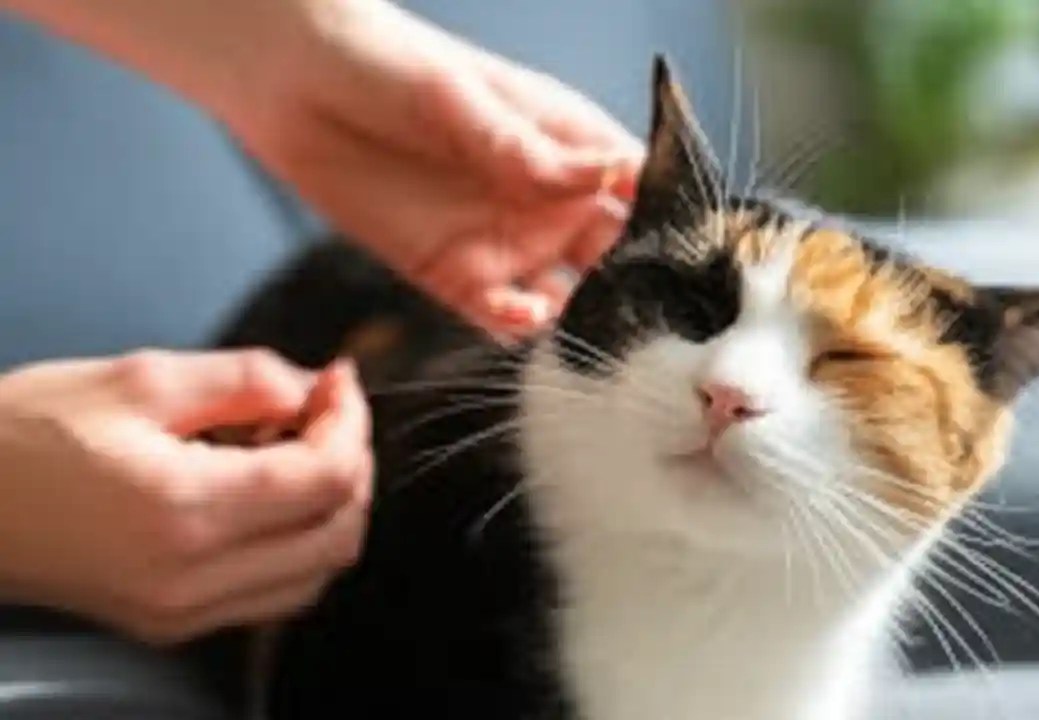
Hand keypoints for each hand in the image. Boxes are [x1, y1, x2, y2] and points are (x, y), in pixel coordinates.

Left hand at [0, 0, 643, 336]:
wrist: (290, 80)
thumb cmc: (389, 64)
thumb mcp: (465, 102)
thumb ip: (532, 152)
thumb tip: (609, 176)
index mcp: (567, 145)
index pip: (640, 189)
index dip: (668, 221)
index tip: (688, 254)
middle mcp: (545, 200)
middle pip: (616, 255)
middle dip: (635, 286)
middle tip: (648, 312)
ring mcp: (503, 240)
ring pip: (567, 296)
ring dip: (584, 317)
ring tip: (592, 326)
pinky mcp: (452, 274)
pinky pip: (501, 316)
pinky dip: (519, 326)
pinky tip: (524, 316)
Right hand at [0, 349, 371, 644]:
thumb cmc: (26, 435)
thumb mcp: (139, 380)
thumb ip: (244, 379)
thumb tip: (311, 389)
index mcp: (186, 512)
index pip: (327, 479)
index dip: (350, 422)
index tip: (336, 381)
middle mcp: (194, 579)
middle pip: (338, 534)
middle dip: (352, 464)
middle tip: (327, 412)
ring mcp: (184, 613)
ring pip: (317, 573)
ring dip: (330, 509)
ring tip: (298, 449)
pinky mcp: (172, 624)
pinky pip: (275, 594)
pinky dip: (297, 544)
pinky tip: (270, 496)